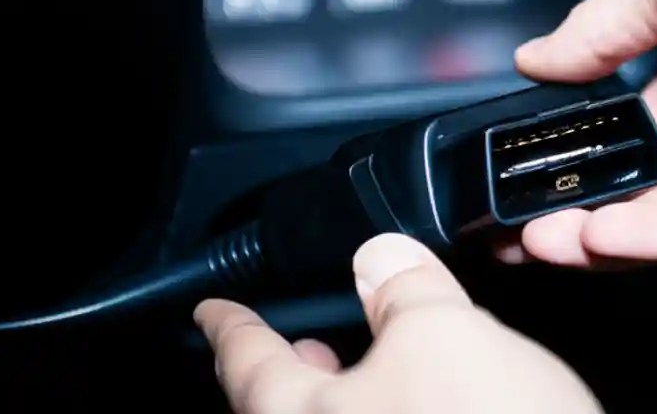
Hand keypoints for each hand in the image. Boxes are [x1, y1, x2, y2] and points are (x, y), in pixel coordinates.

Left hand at [196, 234, 600, 412]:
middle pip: (284, 410)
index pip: (246, 364)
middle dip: (291, 371)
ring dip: (348, 397)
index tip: (212, 310)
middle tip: (294, 343)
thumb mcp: (445, 333)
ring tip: (367, 367)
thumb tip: (382, 258)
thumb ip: (403, 289)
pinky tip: (430, 404)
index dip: (230, 326)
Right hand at [508, 0, 656, 265]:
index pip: (625, 105)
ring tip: (541, 240)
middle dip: (580, 195)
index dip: (572, 135)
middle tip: (516, 218)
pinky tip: (604, 236)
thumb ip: (602, 26)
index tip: (518, 157)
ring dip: (608, 228)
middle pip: (647, 166)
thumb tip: (535, 58)